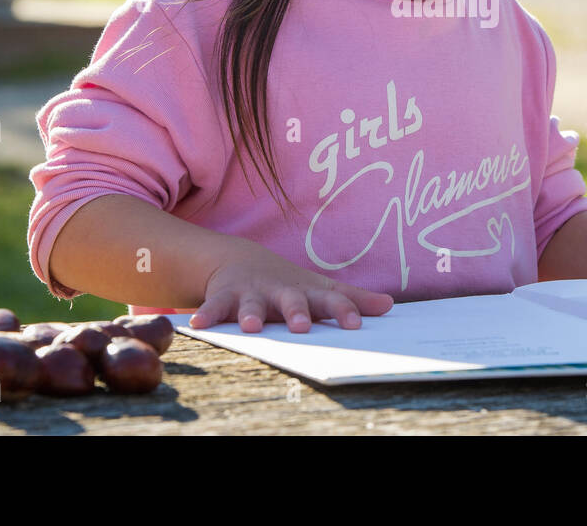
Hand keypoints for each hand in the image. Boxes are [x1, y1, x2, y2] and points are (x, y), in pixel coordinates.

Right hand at [189, 237, 394, 332]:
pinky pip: (213, 308)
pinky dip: (207, 315)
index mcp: (306, 293)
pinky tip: (197, 325)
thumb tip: (389, 305)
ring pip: (251, 306)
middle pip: (291, 302)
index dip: (343, 311)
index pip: (330, 301)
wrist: (241, 260)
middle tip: (301, 326)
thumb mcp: (319, 290)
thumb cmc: (289, 285)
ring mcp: (251, 294)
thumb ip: (352, 298)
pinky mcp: (224, 297)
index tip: (355, 325)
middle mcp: (280, 292)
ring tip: (250, 327)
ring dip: (250, 315)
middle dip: (296, 313)